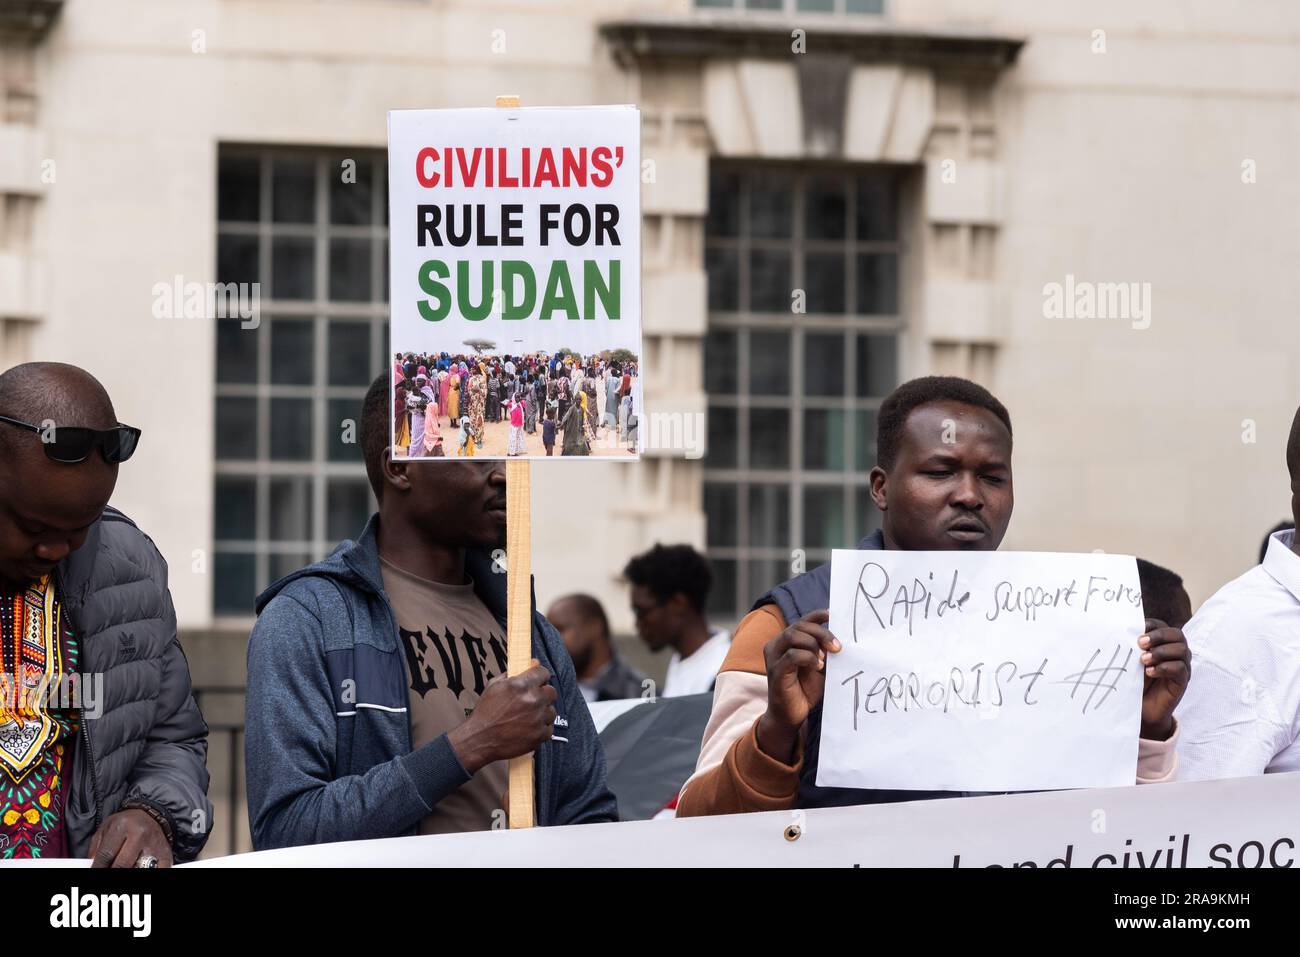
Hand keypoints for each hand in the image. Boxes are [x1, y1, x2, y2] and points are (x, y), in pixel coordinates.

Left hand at [88, 809, 171, 867]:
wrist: (151, 814)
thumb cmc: (125, 823)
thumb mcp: (106, 829)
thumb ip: (96, 848)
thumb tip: (91, 866)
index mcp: (122, 826)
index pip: (106, 855)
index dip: (97, 868)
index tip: (95, 872)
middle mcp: (139, 834)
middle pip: (121, 865)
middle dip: (112, 872)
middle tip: (107, 874)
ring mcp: (154, 843)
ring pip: (138, 869)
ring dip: (129, 871)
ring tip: (125, 868)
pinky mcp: (165, 852)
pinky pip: (158, 869)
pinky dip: (149, 872)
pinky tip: (139, 868)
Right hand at [448, 662, 555, 773]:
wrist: (478, 740)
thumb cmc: (485, 713)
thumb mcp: (494, 686)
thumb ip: (514, 672)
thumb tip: (533, 662)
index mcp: (520, 685)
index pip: (543, 672)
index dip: (539, 676)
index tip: (537, 681)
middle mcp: (532, 700)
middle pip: (551, 691)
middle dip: (543, 694)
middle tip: (532, 700)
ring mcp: (537, 718)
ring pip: (551, 711)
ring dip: (542, 713)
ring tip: (527, 717)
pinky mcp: (539, 735)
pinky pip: (549, 728)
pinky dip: (541, 729)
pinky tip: (528, 728)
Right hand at [756, 609, 840, 763]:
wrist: (792, 715)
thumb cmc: (806, 689)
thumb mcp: (819, 666)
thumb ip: (825, 652)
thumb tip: (841, 639)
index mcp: (786, 641)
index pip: (802, 621)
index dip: (816, 615)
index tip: (833, 615)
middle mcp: (776, 645)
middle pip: (798, 626)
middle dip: (821, 633)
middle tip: (838, 647)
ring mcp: (774, 658)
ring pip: (792, 636)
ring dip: (813, 643)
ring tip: (825, 659)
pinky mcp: (775, 672)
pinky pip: (791, 656)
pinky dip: (807, 658)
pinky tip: (818, 666)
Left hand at [1138, 618, 1189, 740]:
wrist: (1140, 710)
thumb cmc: (1134, 681)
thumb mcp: (1130, 661)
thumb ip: (1129, 647)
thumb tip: (1117, 630)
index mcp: (1162, 643)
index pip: (1162, 626)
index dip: (1152, 625)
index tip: (1136, 628)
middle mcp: (1175, 652)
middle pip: (1177, 635)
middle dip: (1159, 635)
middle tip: (1140, 643)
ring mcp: (1182, 666)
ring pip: (1182, 649)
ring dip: (1161, 652)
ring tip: (1143, 660)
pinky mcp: (1182, 681)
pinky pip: (1180, 668)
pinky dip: (1164, 668)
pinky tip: (1150, 672)